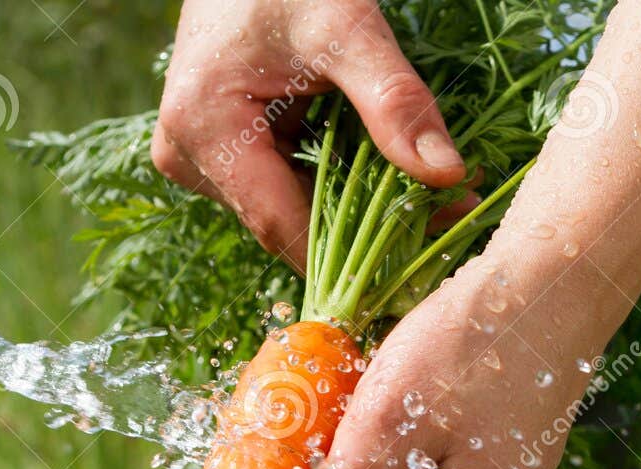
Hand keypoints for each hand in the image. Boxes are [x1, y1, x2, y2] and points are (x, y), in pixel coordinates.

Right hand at [153, 0, 466, 268]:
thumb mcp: (345, 30)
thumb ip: (393, 101)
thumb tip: (447, 175)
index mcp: (204, 132)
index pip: (286, 230)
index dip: (358, 258)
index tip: (425, 266)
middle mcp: (190, 158)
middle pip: (292, 226)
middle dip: (373, 231)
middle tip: (450, 217)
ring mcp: (202, 158)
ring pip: (295, 212)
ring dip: (364, 212)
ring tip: (436, 200)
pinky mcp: (223, 152)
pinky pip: (290, 188)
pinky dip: (343, 188)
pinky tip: (396, 180)